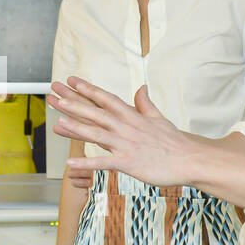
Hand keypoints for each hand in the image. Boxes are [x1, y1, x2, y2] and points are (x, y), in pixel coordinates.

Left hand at [47, 78, 190, 187]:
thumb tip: (141, 88)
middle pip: (95, 112)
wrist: (190, 159)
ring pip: (96, 134)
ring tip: (57, 122)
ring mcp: (126, 144)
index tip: (70, 80)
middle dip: (73, 103)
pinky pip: (103, 163)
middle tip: (54, 94)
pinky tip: (70, 164)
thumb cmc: (174, 141)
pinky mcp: (128, 162)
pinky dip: (87, 164)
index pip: (105, 98)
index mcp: (132, 116)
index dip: (87, 89)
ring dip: (76, 128)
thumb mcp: (158, 118)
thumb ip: (145, 103)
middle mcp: (126, 127)